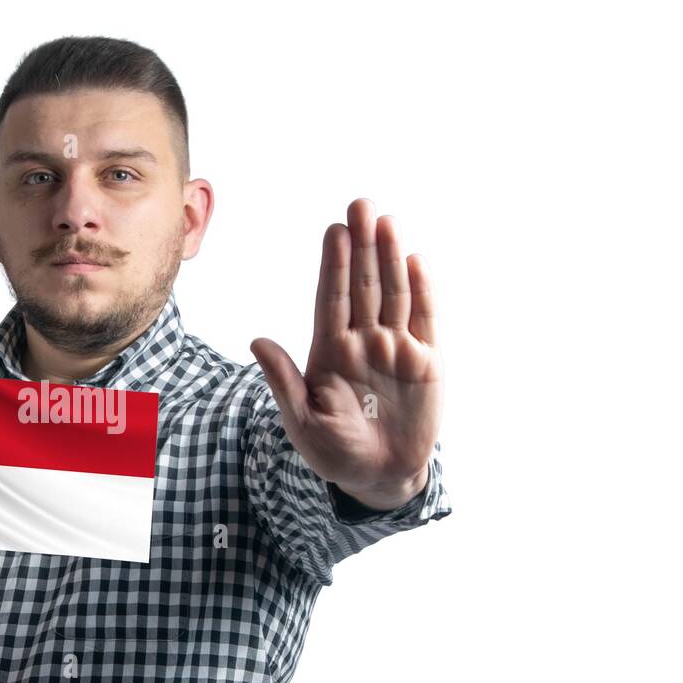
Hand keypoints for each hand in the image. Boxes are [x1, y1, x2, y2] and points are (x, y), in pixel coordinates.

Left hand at [249, 198, 442, 509]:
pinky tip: (417, 260)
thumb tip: (256, 341)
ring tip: (388, 222)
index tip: (334, 230)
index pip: (332, 299)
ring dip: (391, 258)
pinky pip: (425, 320)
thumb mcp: (302, 422)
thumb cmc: (334, 452)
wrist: (377, 478)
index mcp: (329, 350)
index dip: (334, 265)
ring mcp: (395, 348)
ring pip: (394, 294)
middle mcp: (363, 341)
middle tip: (361, 205)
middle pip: (364, 285)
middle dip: (362, 246)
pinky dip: (424, 292)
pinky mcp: (425, 362)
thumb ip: (284, 381)